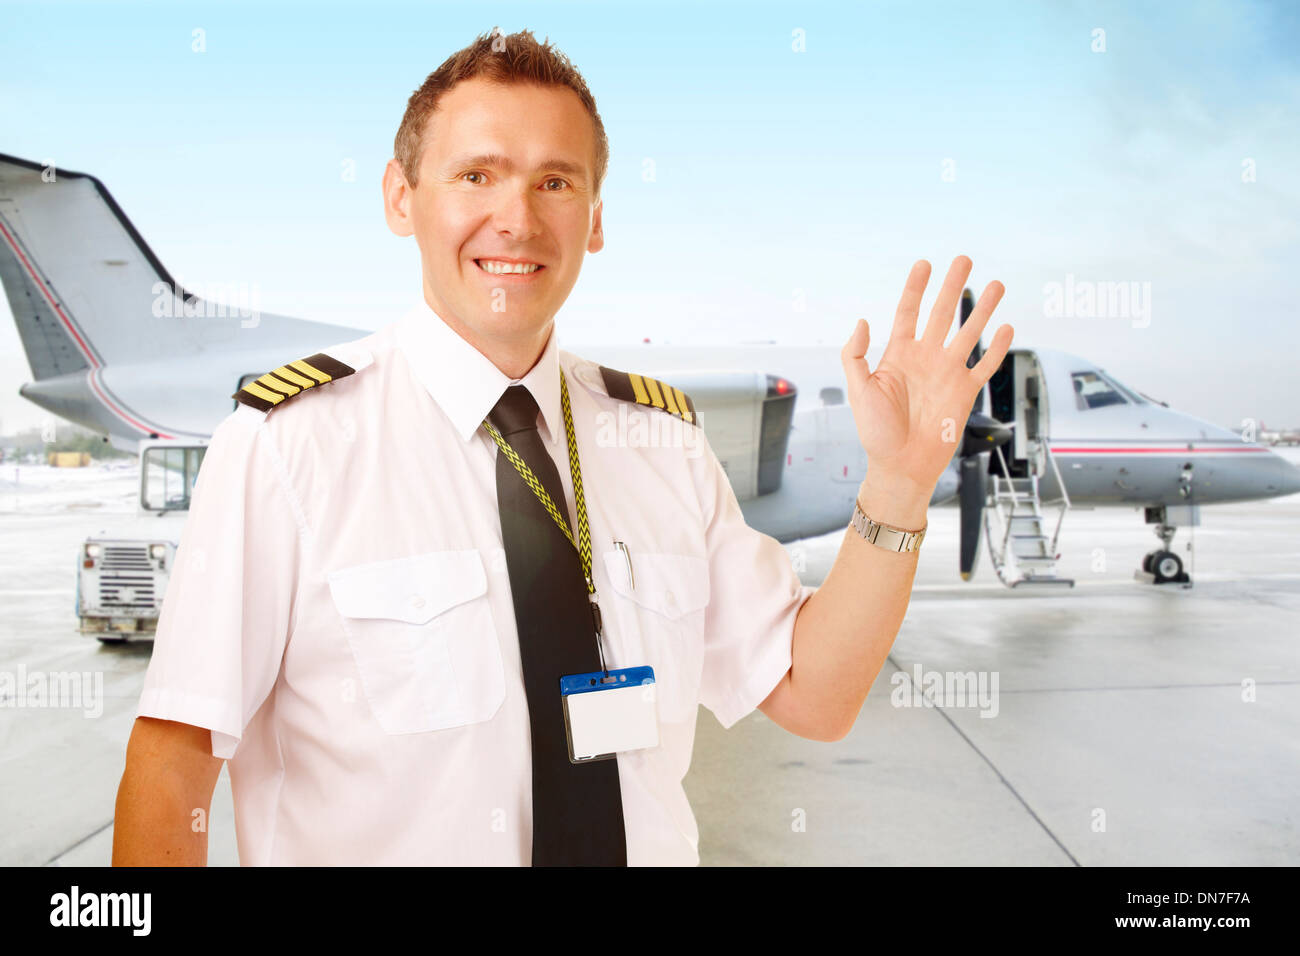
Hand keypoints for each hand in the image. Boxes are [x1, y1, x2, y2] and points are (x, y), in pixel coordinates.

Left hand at [840, 256, 1012, 496]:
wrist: (901, 465)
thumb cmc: (876, 432)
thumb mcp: (859, 391)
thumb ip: (856, 356)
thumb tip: (862, 321)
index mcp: (898, 355)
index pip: (908, 313)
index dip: (915, 288)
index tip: (924, 264)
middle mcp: (925, 358)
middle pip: (942, 314)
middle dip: (952, 287)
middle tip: (964, 260)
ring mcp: (947, 373)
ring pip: (968, 333)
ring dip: (981, 310)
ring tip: (995, 285)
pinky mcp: (965, 391)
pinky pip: (985, 366)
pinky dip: (997, 348)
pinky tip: (1007, 328)